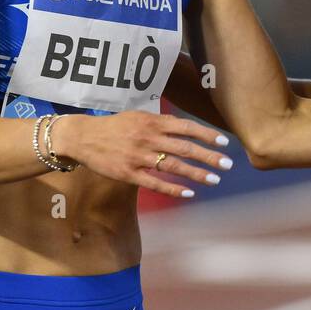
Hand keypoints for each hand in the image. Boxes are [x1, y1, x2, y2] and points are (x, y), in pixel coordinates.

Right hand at [58, 112, 233, 197]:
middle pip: (185, 148)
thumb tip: (186, 127)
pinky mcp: (128, 173)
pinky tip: (189, 193)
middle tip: (227, 165)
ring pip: (173, 166)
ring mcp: (138, 157)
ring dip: (196, 174)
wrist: (83, 137)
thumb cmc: (115, 126)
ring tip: (214, 180)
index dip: (207, 135)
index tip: (224, 142)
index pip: (187, 128)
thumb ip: (161, 121)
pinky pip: (155, 183)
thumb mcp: (138, 116)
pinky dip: (173, 188)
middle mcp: (148, 138)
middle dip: (209, 156)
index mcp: (152, 122)